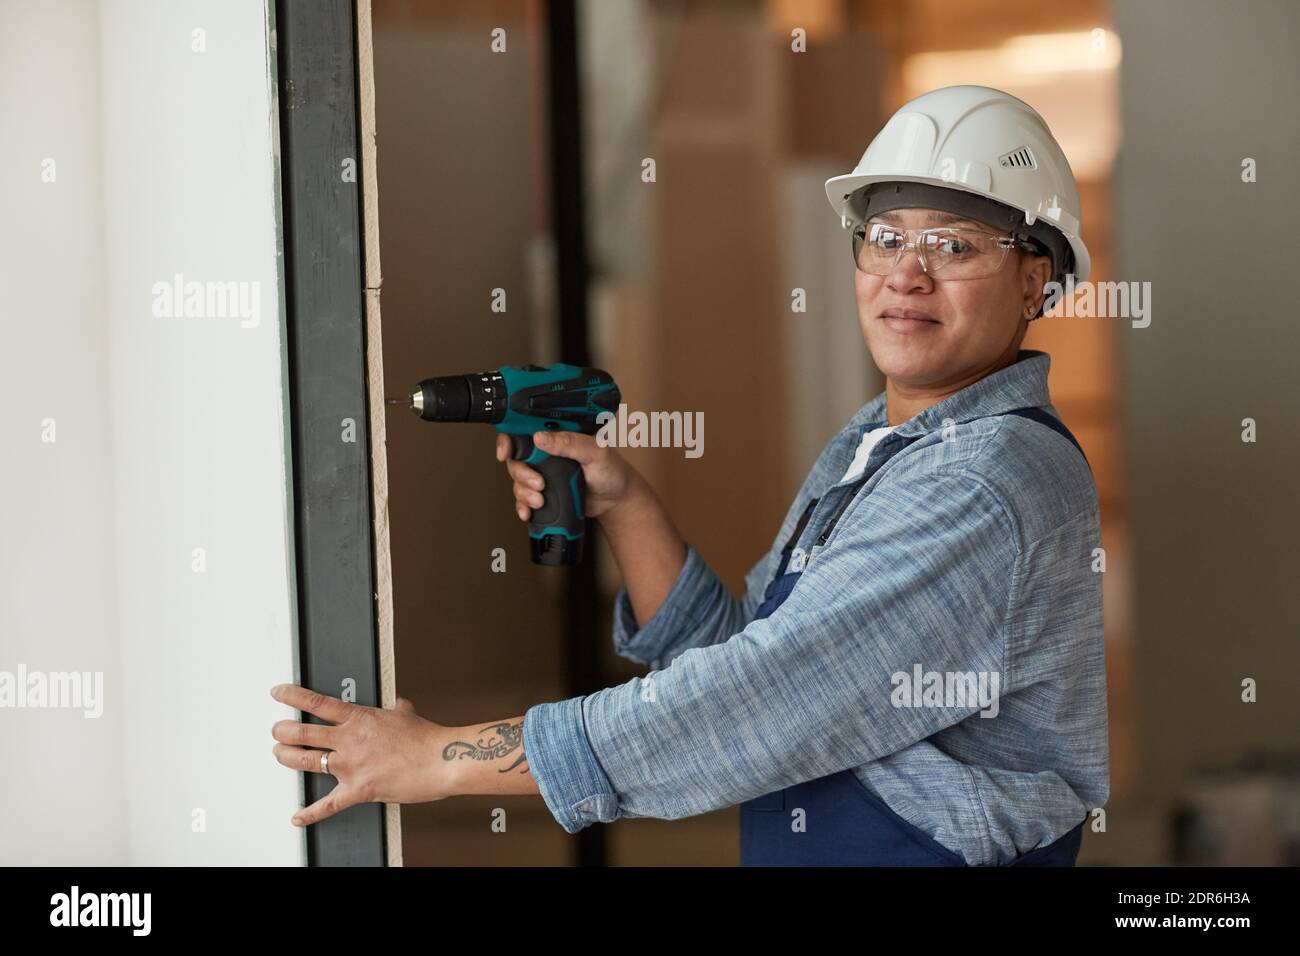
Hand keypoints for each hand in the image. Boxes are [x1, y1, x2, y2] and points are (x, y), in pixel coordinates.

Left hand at [270, 684, 451, 826]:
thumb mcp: (408, 716)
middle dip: (283, 731)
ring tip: (279, 754)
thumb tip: (400, 704)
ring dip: (286, 757)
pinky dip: (309, 813)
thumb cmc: (427, 740)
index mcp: (360, 719)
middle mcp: (350, 740)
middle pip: (302, 732)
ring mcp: (351, 766)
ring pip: (305, 761)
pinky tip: (298, 816)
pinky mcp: (358, 790)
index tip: (280, 694)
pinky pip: (327, 805)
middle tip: (277, 730)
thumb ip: (398, 710)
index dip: (293, 697)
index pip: (318, 703)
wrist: (442, 760)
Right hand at [496, 430, 641, 521]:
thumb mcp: (596, 452)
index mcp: (557, 435)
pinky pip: (523, 498)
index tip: (505, 453)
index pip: (524, 430)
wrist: (616, 500)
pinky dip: (522, 506)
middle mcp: (547, 452)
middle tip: (539, 484)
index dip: (509, 440)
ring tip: (540, 500)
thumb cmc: (612, 470)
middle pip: (516, 459)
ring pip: (518, 480)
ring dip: (523, 492)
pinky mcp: (544, 492)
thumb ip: (570, 443)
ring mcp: (544, 472)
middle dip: (521, 474)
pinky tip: (528, 512)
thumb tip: (540, 437)